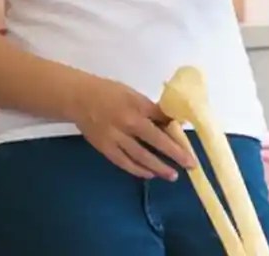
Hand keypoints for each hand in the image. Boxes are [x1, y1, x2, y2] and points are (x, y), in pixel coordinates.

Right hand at [68, 75, 193, 180]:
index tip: (190, 142)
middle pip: (157, 140)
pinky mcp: (105, 148)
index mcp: (137, 105)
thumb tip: (170, 122)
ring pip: (142, 156)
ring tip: (172, 175)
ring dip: (159, 167)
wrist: (78, 98)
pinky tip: (149, 174)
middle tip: (190, 165)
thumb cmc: (108, 93)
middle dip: (175, 153)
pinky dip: (138, 170)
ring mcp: (116, 137)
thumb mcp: (133, 95)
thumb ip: (150, 109)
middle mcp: (128, 122)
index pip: (163, 120)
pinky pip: (125, 162)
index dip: (177, 132)